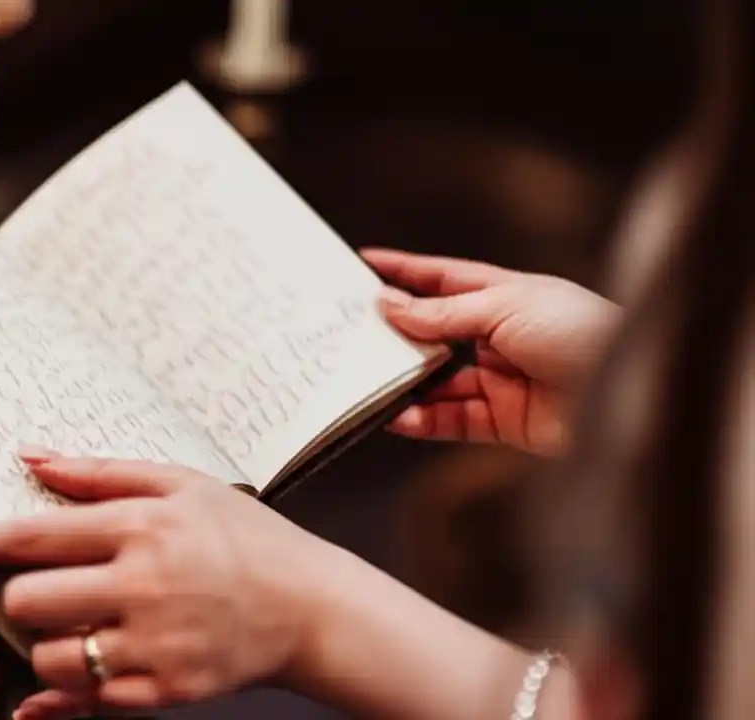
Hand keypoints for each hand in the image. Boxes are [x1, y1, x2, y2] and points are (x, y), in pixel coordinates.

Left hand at [0, 451, 335, 718]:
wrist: (308, 608)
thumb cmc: (244, 537)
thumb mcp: (179, 484)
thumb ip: (99, 472)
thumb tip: (30, 456)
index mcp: (140, 529)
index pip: (32, 535)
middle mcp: (141, 587)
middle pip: (27, 601)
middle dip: (20, 595)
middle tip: (47, 589)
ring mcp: (151, 645)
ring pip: (48, 656)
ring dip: (45, 643)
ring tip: (77, 627)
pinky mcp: (162, 691)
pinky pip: (84, 701)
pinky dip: (59, 695)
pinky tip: (54, 686)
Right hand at [362, 248, 620, 454]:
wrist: (629, 395)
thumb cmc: (579, 332)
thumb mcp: (505, 308)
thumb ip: (443, 313)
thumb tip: (389, 305)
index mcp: (505, 295)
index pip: (443, 278)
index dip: (405, 271)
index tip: (363, 265)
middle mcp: (500, 335)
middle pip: (434, 332)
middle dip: (395, 333)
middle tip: (349, 333)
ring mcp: (501, 379)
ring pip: (438, 381)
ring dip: (404, 383)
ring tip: (366, 382)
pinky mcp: (505, 421)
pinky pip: (453, 420)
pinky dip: (424, 420)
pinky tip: (398, 416)